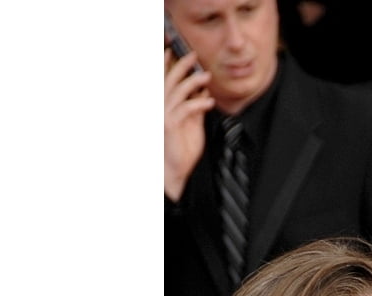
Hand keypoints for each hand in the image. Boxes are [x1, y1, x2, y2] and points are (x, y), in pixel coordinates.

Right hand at [164, 48, 213, 201]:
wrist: (176, 169)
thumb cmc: (182, 148)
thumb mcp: (193, 124)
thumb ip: (196, 108)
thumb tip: (203, 92)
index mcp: (166, 105)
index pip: (166, 80)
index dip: (168, 63)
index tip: (176, 49)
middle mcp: (162, 107)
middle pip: (170, 79)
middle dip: (181, 65)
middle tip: (193, 55)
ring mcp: (164, 114)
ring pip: (177, 91)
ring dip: (193, 82)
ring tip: (206, 77)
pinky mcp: (170, 124)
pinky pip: (185, 109)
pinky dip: (198, 103)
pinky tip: (209, 102)